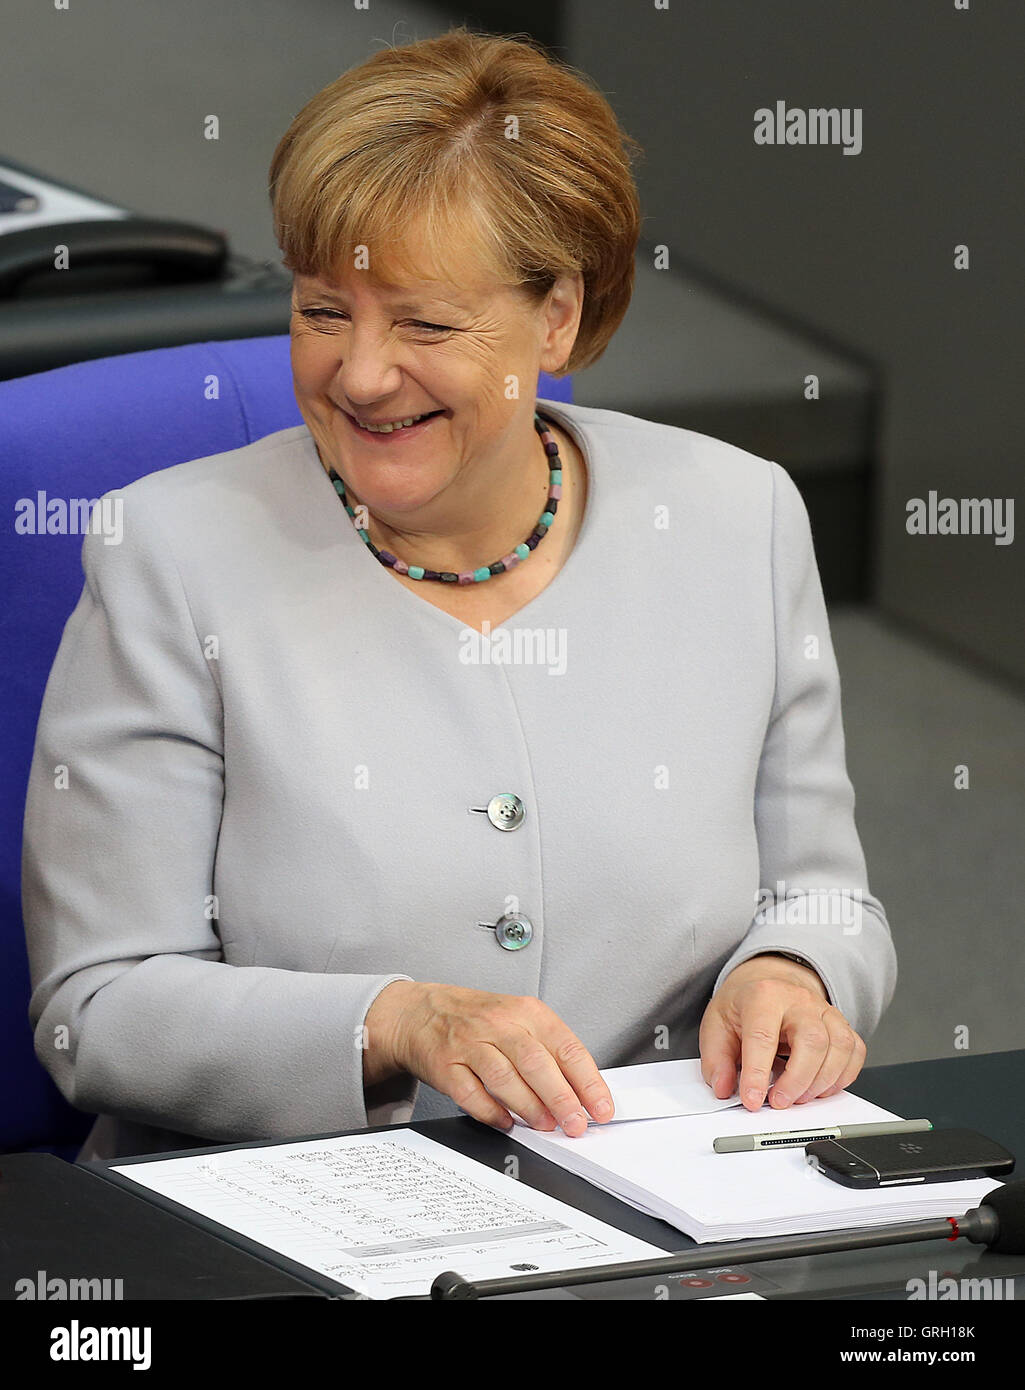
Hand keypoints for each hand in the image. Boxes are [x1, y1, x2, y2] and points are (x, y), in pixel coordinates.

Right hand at [363, 981, 613, 1136]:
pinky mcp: (446, 1065)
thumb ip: (548, 1050)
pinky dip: (491, 1113)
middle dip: (561, 1099)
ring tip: (545, 1126)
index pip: (566, 1046)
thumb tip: (581, 1092)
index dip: (588, 1081)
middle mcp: (498, 1023)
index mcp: (526, 1011)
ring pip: (505, 1079)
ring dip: (529, 1108)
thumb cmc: (476, 1019)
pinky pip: (471, 1094)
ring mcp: (469, 1043)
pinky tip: (505, 1122)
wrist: (420, 1012)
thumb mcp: (518, 1019)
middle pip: (537, 1063)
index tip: (601, 1108)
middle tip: (576, 1125)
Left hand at [699, 954, 866, 1111]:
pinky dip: (843, 1077)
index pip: (763, 1037)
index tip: (752, 1100)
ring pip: (839, 1047)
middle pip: (813, 1041)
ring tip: (799, 1097)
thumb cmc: (744, 1005)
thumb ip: (716, 1060)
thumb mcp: (716, 1025)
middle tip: (779, 1102)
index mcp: (763, 996)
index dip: (757, 1074)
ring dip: (822, 1082)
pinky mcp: (841, 1024)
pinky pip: (855, 1051)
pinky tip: (821, 1088)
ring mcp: (824, 1010)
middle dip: (797, 1081)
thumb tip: (723, 1087)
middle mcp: (799, 1000)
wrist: (767, 981)